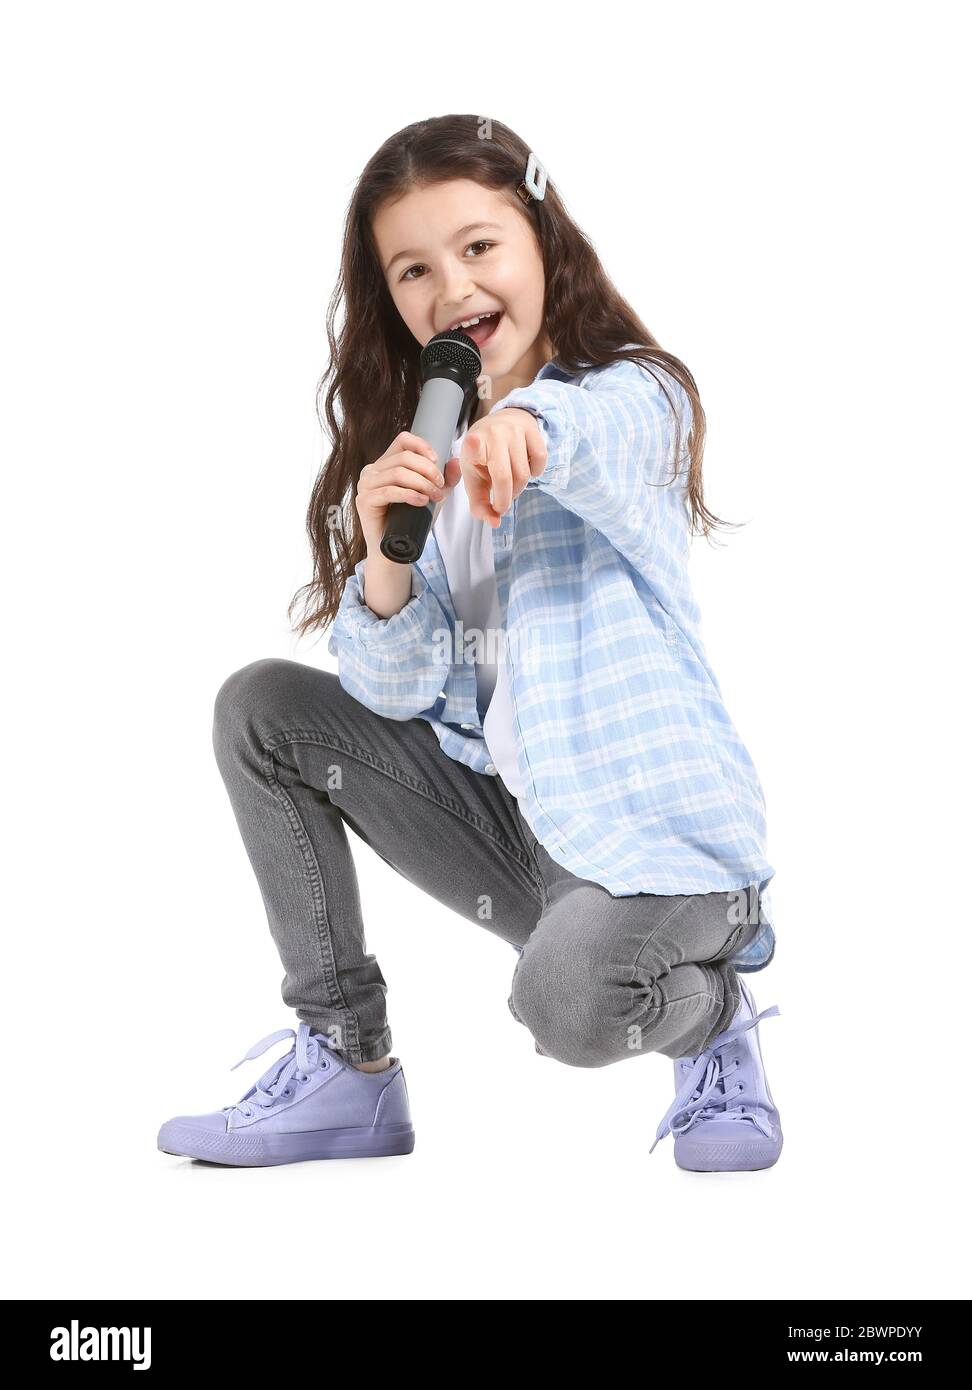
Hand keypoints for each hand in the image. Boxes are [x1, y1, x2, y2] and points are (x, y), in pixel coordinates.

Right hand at [356, 431, 447, 554]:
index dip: (421, 445)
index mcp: (385, 463)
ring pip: (397, 473)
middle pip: (404, 458)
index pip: (403, 440)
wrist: (395, 550)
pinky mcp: (364, 501)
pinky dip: (408, 495)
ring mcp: (365, 485)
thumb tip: (454, 460)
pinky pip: (389, 491)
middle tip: (440, 487)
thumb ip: (445, 479)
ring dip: (421, 483)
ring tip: (434, 497)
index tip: (437, 461)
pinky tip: (421, 501)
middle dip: (427, 470)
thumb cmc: (411, 521)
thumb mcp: (432, 495)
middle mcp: (372, 470)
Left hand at [457, 408, 547, 526]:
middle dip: (506, 498)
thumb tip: (495, 523)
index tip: (473, 442)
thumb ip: (480, 504)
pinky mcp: (532, 430)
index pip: (473, 446)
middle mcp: (494, 434)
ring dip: (519, 488)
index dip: (474, 446)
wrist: (502, 423)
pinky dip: (537, 472)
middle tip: (503, 500)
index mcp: (473, 445)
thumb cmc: (485, 456)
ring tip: (512, 484)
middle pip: (505, 477)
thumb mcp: (475, 478)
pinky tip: (527, 468)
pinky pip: (540, 461)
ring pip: (524, 474)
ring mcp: (514, 431)